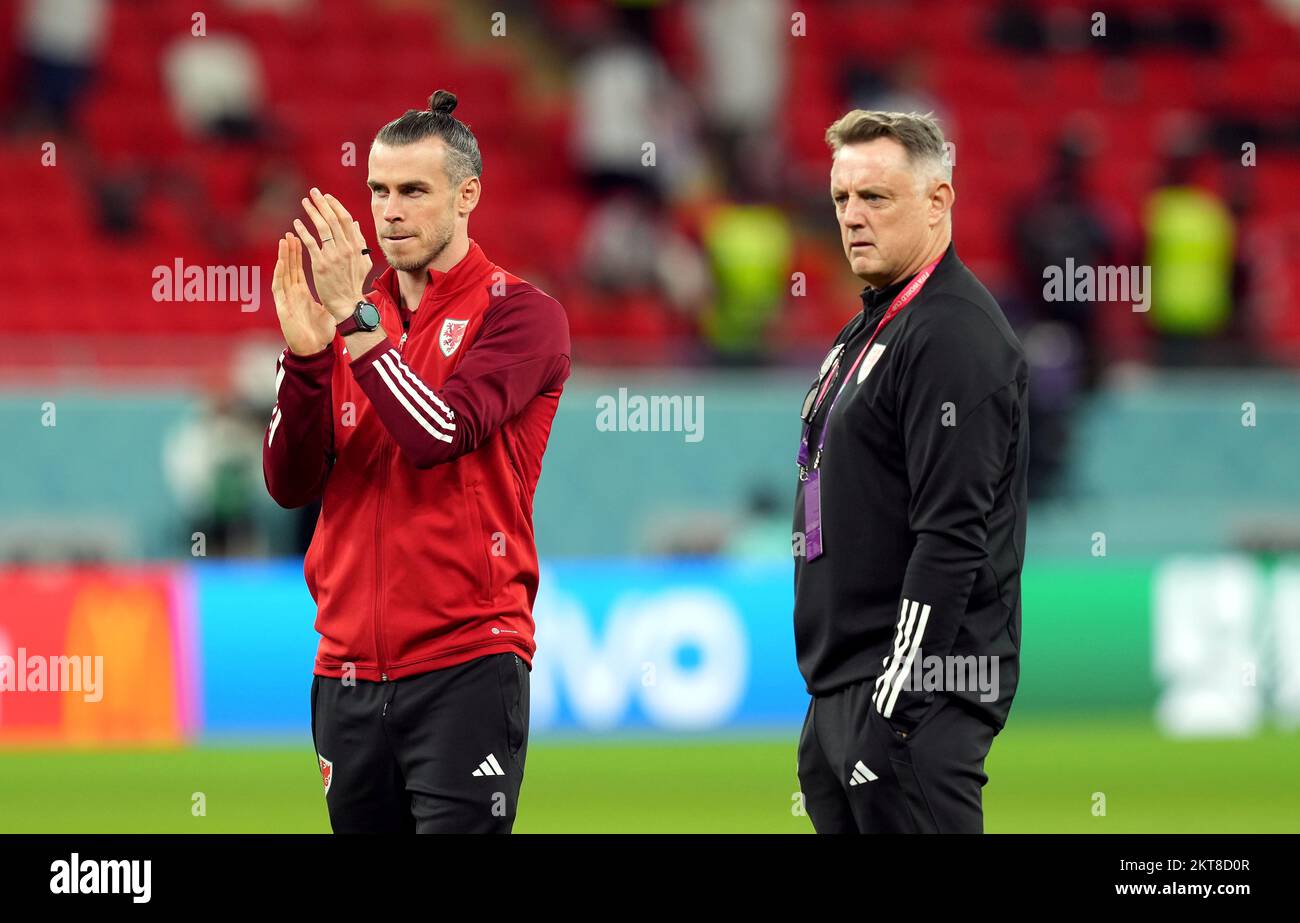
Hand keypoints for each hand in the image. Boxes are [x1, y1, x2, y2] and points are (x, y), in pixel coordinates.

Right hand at [272, 232, 335, 355]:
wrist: (312, 349)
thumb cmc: (319, 331)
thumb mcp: (327, 308)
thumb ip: (332, 294)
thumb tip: (343, 284)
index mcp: (303, 291)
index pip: (302, 268)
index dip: (303, 252)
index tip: (306, 236)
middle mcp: (293, 292)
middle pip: (292, 266)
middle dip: (292, 249)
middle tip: (293, 231)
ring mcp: (287, 298)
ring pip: (283, 273)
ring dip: (284, 257)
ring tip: (285, 240)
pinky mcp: (282, 307)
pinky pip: (279, 288)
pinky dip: (279, 274)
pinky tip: (280, 263)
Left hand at [293, 187, 373, 321]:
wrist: (347, 302)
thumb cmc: (354, 282)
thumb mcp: (362, 261)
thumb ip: (359, 241)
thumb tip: (355, 223)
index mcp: (357, 246)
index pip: (346, 219)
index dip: (336, 205)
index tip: (327, 197)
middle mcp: (346, 248)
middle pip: (333, 219)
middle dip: (322, 203)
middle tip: (314, 192)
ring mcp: (333, 256)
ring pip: (322, 227)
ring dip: (312, 212)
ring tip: (304, 202)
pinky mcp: (320, 264)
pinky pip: (310, 242)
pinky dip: (303, 231)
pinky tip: (296, 223)